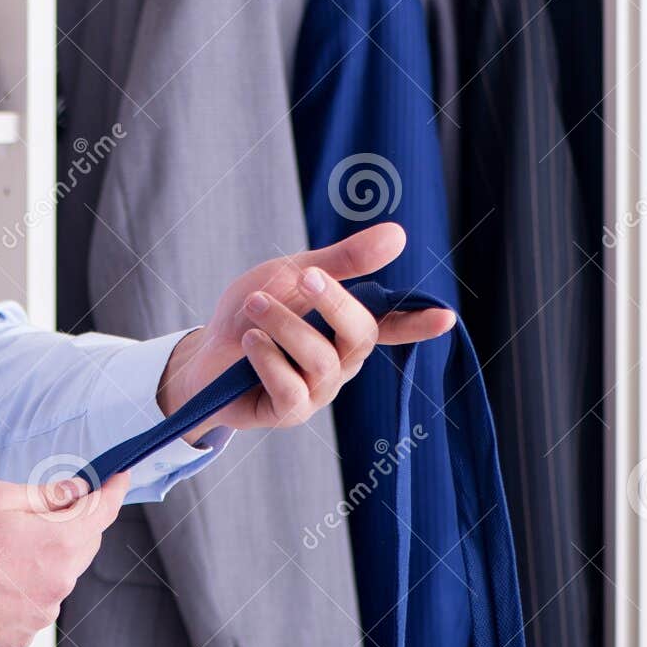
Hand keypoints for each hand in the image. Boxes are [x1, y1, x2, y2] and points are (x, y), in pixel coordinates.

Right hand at [0, 468, 132, 646]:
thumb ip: (44, 494)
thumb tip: (74, 491)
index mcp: (56, 545)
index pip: (102, 513)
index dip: (113, 491)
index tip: (118, 479)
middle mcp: (56, 585)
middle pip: (85, 544)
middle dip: (76, 521)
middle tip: (43, 504)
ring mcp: (39, 614)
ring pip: (61, 573)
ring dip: (48, 554)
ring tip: (0, 544)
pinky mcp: (20, 634)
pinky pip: (39, 599)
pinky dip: (29, 582)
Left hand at [157, 221, 455, 439]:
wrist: (202, 353)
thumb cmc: (250, 312)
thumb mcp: (291, 275)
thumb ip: (343, 261)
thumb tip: (399, 234)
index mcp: (344, 326)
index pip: (390, 324)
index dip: (416, 322)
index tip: (445, 316)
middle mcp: (340, 361)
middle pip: (360, 335)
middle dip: (335, 304)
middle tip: (305, 278)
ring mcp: (317, 390)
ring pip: (321, 361)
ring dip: (285, 326)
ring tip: (253, 305)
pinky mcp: (289, 412)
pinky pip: (292, 388)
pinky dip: (268, 359)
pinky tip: (249, 341)